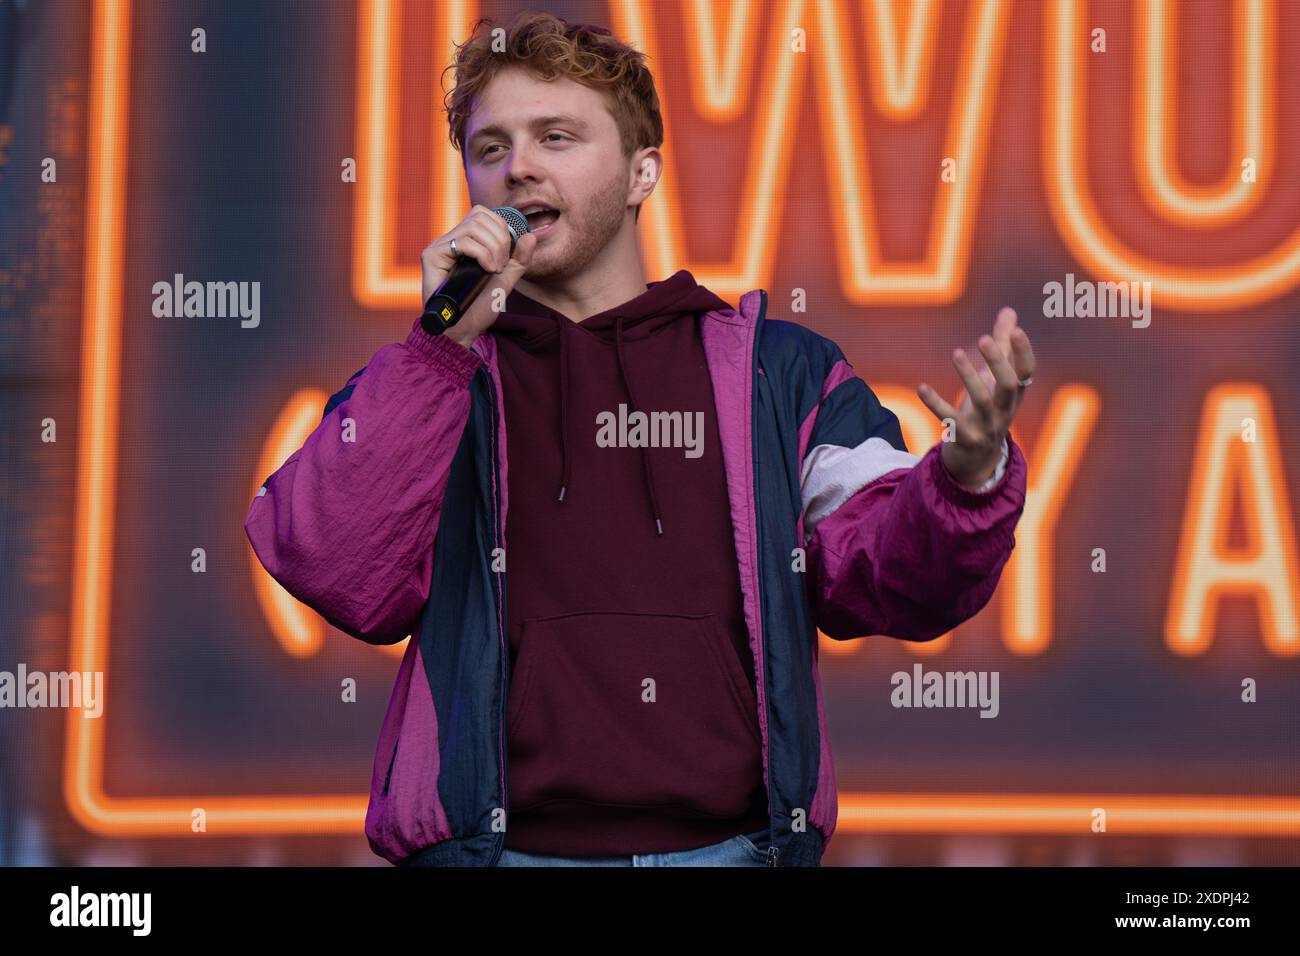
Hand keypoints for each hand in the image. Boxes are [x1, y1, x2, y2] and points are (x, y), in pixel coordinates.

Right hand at [420, 205, 537, 348]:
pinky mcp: (432, 255)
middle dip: (500, 239)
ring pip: (473, 226)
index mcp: (466, 241)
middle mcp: (451, 240)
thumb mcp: (506, 280)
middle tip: (501, 265)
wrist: (463, 329)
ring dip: (493, 248)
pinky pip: (463, 241)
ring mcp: (441, 246)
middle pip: (480, 216)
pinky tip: (486, 270)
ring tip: (494, 269)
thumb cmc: (479, 307)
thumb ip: (519, 259)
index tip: (507, 256)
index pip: (484, 214)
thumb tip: (530, 234)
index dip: (502, 228)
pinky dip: (482, 253)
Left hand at [917, 306, 1035, 487]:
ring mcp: (986, 427)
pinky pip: (951, 420)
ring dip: (968, 377)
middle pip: (1008, 386)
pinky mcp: (965, 439)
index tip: (1016, 330)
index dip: (1024, 352)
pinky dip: (936, 404)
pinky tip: (922, 387)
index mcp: (1014, 395)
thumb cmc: (987, 411)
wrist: (977, 462)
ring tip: (956, 353)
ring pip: (981, 401)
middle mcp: (1004, 411)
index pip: (1026, 372)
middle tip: (984, 339)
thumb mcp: (995, 381)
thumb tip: (1009, 312)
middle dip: (998, 362)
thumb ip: (1002, 346)